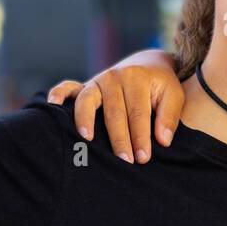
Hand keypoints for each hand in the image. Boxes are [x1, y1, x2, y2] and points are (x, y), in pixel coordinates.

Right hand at [47, 50, 183, 163]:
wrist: (148, 65)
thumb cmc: (162, 86)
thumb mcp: (174, 96)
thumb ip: (169, 117)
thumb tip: (162, 140)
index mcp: (137, 79)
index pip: (138, 113)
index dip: (140, 137)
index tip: (143, 158)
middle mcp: (114, 77)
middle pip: (114, 113)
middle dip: (119, 138)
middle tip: (126, 161)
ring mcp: (97, 80)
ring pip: (88, 102)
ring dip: (86, 121)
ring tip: (87, 140)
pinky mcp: (86, 85)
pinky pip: (68, 87)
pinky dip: (58, 93)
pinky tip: (53, 105)